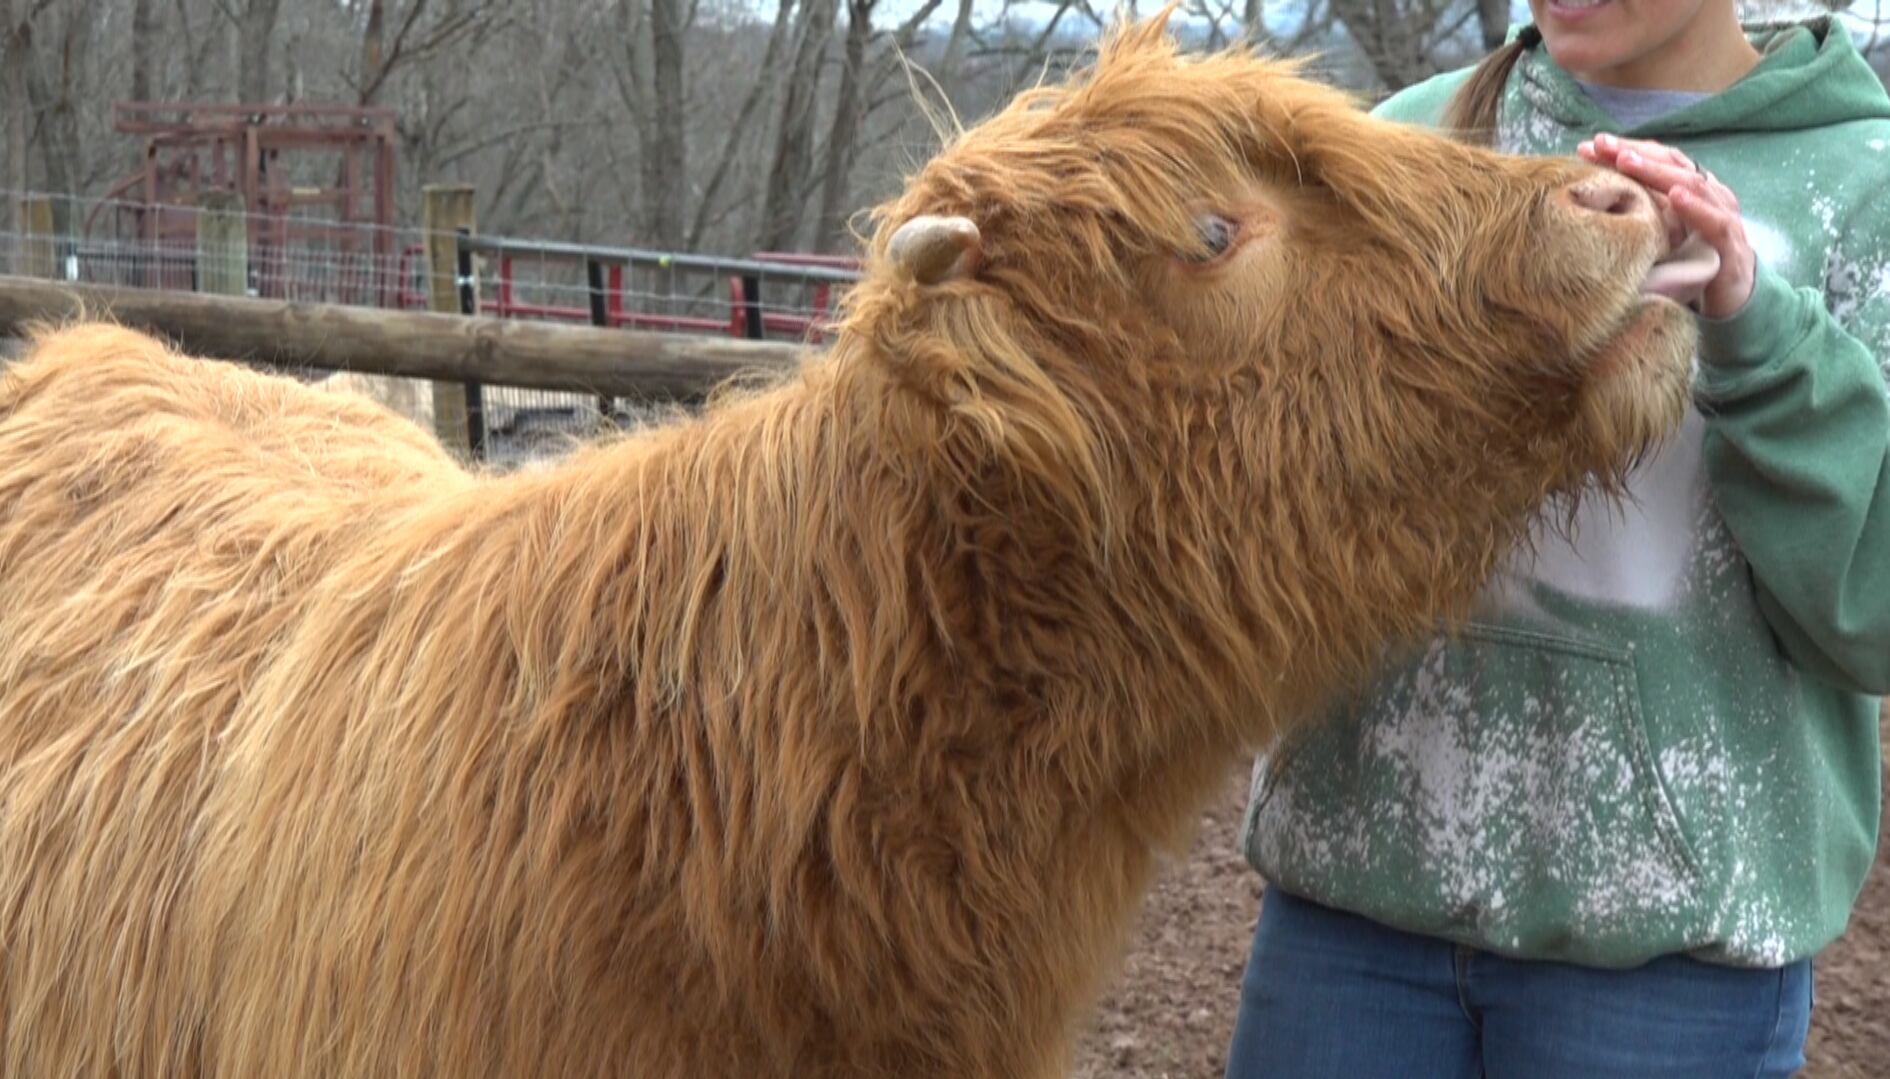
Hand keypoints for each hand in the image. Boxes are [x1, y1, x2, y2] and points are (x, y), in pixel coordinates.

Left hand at [1578, 132, 1755, 318]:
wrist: (1733, 299)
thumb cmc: (1690, 263)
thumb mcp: (1660, 233)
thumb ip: (1641, 211)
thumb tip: (1592, 197)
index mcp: (1691, 188)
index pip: (1659, 159)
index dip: (1627, 150)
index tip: (1589, 146)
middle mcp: (1709, 195)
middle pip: (1672, 164)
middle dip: (1634, 152)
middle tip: (1601, 145)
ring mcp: (1724, 215)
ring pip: (1693, 184)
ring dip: (1657, 172)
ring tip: (1627, 162)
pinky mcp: (1731, 246)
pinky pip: (1715, 222)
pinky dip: (1695, 208)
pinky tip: (1675, 196)